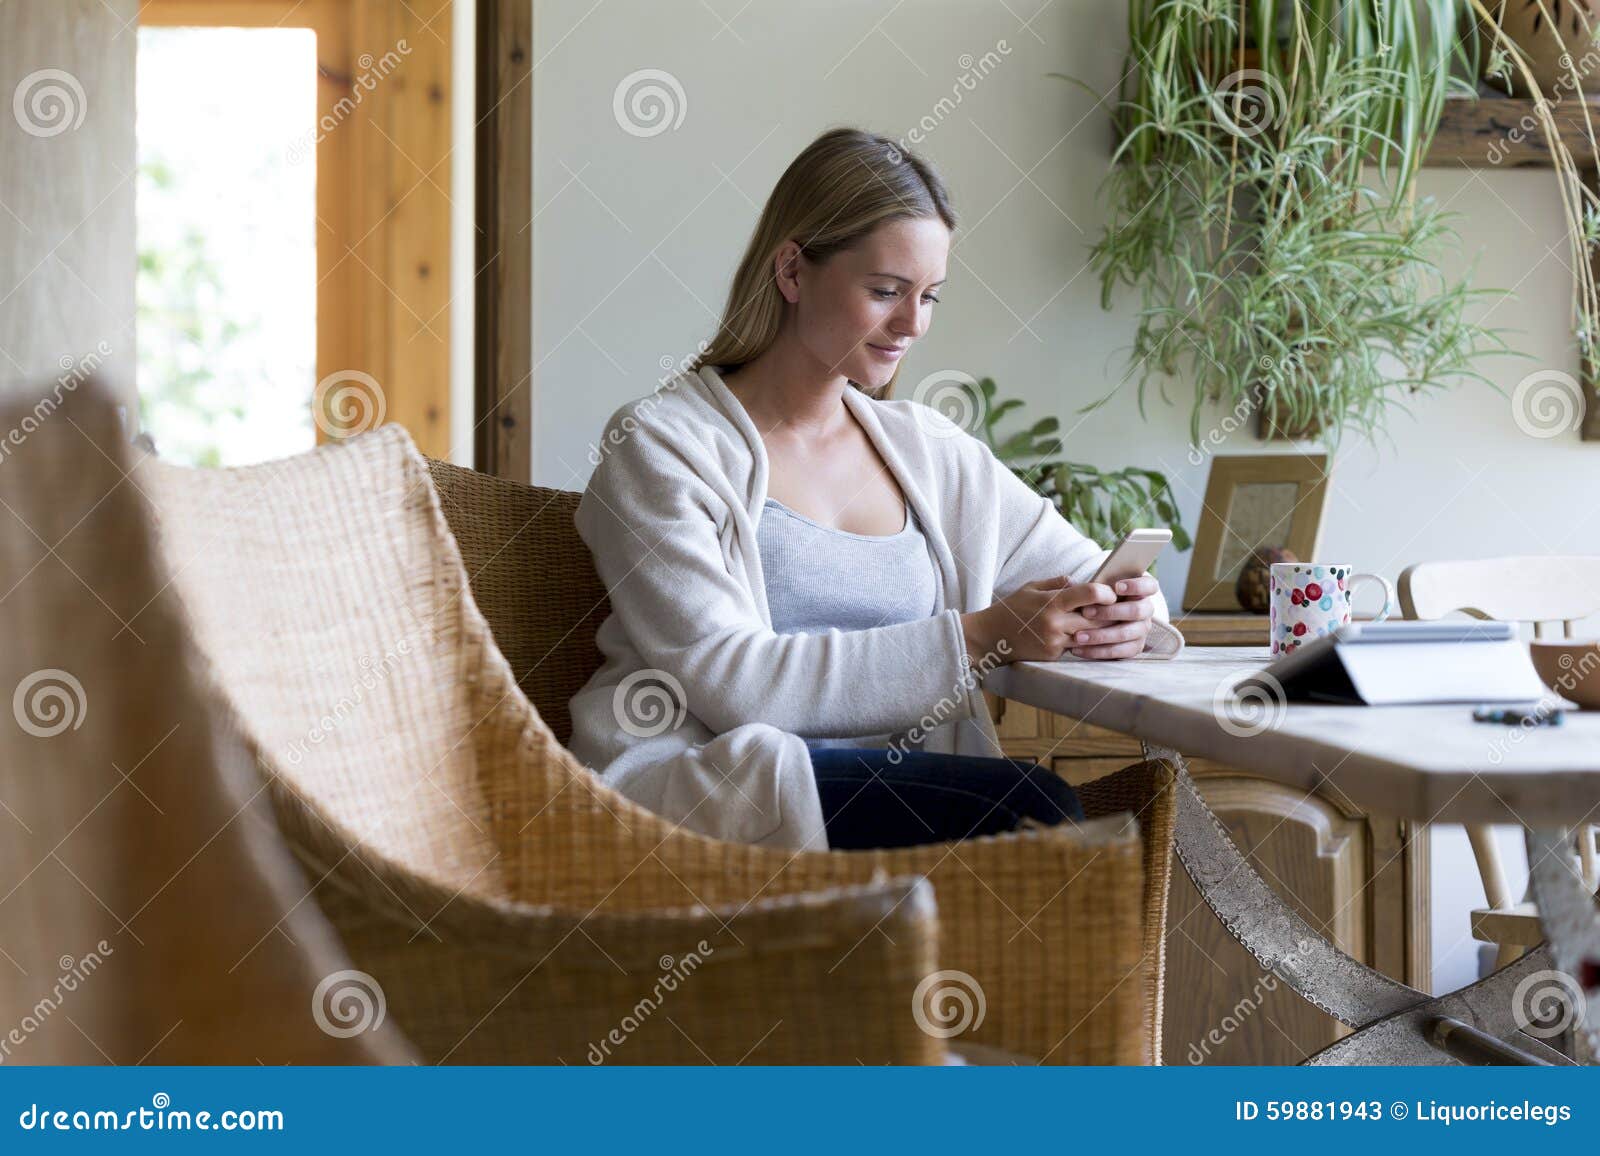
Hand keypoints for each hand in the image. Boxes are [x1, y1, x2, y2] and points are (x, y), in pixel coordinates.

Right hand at [961, 575, 1117, 664]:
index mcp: (1052, 602)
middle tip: (1122, 608)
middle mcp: (1056, 623)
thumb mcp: (1032, 587)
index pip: (1090, 594)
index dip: (1106, 592)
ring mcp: (1055, 642)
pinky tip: (1091, 635)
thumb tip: (1082, 583)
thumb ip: (1059, 583)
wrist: (990, 637)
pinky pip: (1077, 647)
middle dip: (1111, 613)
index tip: (1111, 592)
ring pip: (1091, 636)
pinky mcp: (1054, 656)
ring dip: (1103, 630)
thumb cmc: (1012, 608)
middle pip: (1097, 618)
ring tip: (1113, 622)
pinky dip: (1084, 641)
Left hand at [1068, 574, 1159, 659]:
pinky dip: (1097, 651)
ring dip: (1100, 635)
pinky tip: (1079, 649)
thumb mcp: (1098, 588)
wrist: (1094, 620)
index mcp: (1141, 591)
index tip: (1116, 587)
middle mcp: (1145, 610)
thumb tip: (1077, 584)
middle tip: (1085, 612)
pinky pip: (1119, 652)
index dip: (1136, 586)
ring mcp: (1141, 630)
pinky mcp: (1134, 647)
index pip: (1149, 586)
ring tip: (1078, 636)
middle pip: (1137, 610)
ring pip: (1125, 633)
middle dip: (1110, 612)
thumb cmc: (1097, 599)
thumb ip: (1096, 585)